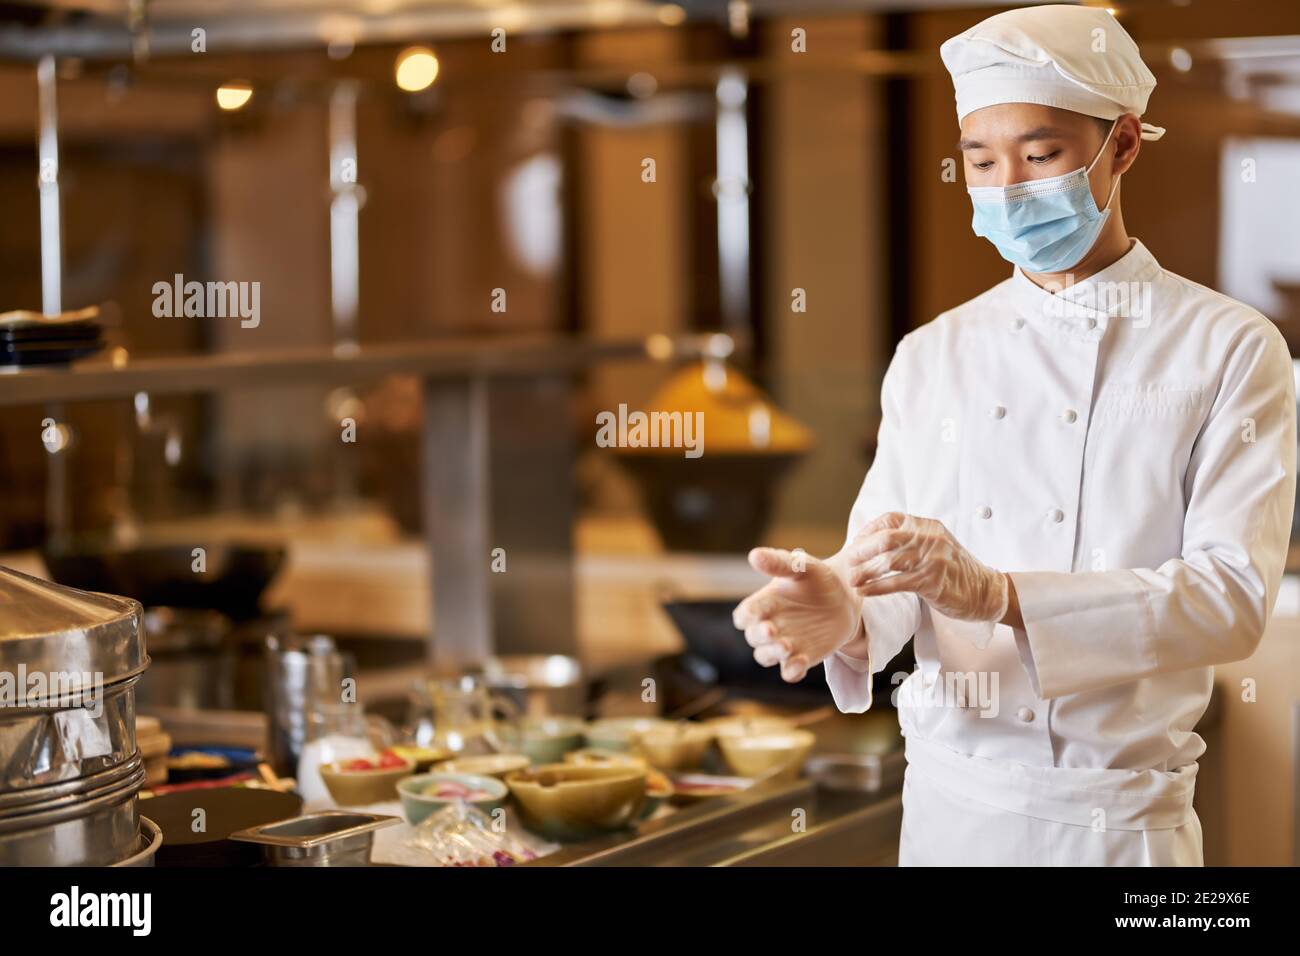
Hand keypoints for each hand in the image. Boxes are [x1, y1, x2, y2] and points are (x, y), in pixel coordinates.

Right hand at [732, 547, 860, 683]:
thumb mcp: (802, 567)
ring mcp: (785, 644)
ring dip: (772, 654)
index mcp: (765, 603)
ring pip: (765, 656)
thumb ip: (779, 563)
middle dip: (759, 636)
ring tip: (786, 646)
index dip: (746, 615)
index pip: (744, 615)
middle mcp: (770, 626)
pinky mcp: (802, 658)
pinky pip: (790, 671)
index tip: (753, 612)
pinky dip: (792, 671)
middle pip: (753, 638)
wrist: (848, 597)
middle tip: (771, 630)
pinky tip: (800, 663)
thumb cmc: (818, 578)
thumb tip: (754, 555)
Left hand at [844, 512, 1008, 622]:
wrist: (986, 591)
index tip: (856, 543)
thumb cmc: (954, 571)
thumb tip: (876, 542)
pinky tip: (865, 592)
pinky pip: (897, 582)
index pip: (891, 520)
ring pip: (889, 561)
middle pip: (887, 538)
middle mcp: (930, 538)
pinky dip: (877, 587)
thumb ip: (912, 540)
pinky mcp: (933, 581)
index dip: (869, 530)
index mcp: (928, 526)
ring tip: (852, 579)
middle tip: (848, 561)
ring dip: (866, 571)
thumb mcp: (936, 546)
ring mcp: (933, 559)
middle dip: (863, 550)